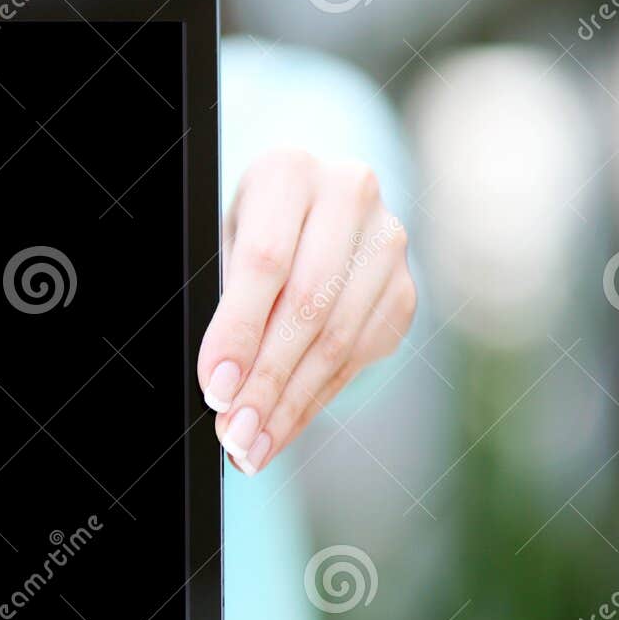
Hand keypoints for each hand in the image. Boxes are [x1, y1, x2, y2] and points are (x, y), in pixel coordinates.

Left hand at [197, 149, 414, 475]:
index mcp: (288, 172)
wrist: (308, 209)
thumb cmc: (251, 231)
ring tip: (251, 447)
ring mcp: (387, 242)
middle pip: (308, 307)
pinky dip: (314, 402)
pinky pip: (357, 358)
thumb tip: (222, 386)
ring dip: (290, 405)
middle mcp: (349, 195)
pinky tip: (281, 430)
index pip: (266, 263)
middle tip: (234, 435)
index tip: (216, 390)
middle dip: (266, 383)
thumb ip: (228, 305)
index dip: (240, 333)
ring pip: (337, 340)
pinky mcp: (402, 289)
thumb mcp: (227, 246)